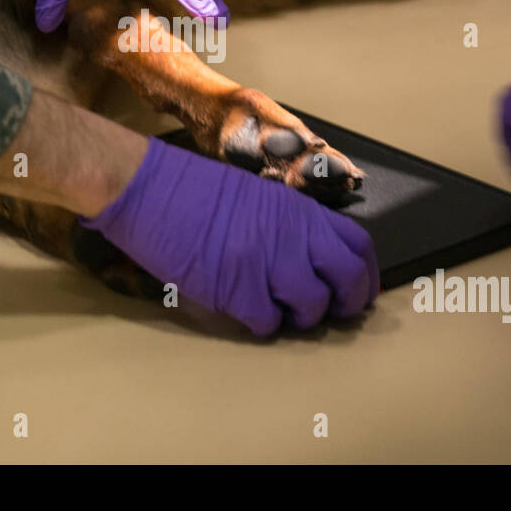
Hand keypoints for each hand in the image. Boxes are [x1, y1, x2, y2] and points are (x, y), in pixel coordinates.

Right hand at [80, 138, 378, 335]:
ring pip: (311, 307)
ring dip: (300, 317)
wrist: (144, 186)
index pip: (357, 245)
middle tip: (333, 313)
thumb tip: (313, 260)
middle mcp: (289, 234)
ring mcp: (263, 261)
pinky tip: (246, 310)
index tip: (359, 291)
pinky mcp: (233, 288)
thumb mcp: (254, 195)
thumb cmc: (189, 189)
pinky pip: (267, 323)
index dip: (366, 275)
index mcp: (296, 209)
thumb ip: (287, 225)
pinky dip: (261, 324)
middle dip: (346, 304)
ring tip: (280, 309)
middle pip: (347, 280)